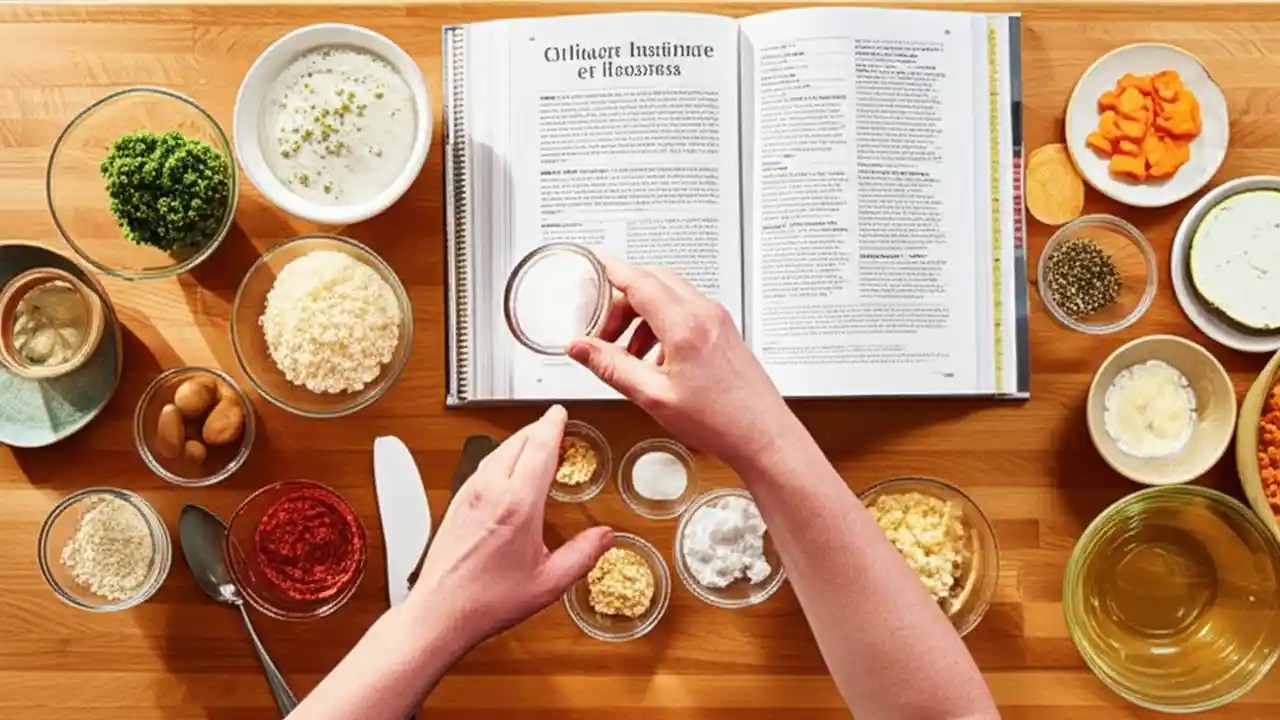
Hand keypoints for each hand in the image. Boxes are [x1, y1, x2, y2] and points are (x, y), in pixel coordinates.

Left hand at [411, 406, 611, 646]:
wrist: (440, 612)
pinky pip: (484, 465)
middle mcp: (490, 492)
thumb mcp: (548, 583)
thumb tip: (604, 537)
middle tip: (555, 427)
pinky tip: (510, 470)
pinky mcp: (457, 502)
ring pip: (498, 450)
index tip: (560, 413)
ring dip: (520, 441)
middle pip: (517, 441)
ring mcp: (469, 494)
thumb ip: (582, 556)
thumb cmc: (487, 601)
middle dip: (539, 429)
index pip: (539, 447)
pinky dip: (503, 456)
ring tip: (537, 446)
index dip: (553, 425)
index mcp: (517, 505)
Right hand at [568, 257, 793, 469]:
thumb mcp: (654, 397)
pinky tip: (654, 359)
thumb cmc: (720, 421)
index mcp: (685, 325)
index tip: (591, 263)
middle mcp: (704, 313)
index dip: (609, 269)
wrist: (763, 435)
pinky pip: (685, 311)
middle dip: (622, 300)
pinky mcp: (723, 330)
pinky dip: (661, 324)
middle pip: (652, 281)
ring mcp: (717, 319)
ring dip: (641, 314)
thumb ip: (612, 367)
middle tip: (604, 331)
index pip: (638, 280)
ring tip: (627, 353)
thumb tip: (581, 348)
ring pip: (668, 295)